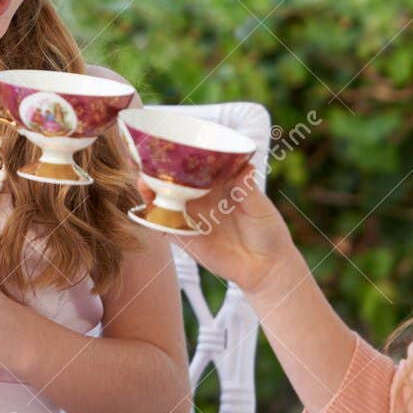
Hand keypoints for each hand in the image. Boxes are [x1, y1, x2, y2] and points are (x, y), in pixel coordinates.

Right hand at [138, 163, 294, 295]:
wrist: (267, 267)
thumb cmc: (268, 230)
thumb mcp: (260, 206)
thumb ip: (247, 190)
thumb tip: (245, 169)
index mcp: (217, 183)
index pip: (194, 164)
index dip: (178, 155)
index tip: (166, 146)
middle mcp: (201, 198)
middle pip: (173, 180)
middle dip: (156, 171)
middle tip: (146, 164)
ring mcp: (192, 218)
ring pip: (164, 202)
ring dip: (150, 193)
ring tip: (144, 186)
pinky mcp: (186, 239)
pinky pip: (165, 228)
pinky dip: (154, 220)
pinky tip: (149, 213)